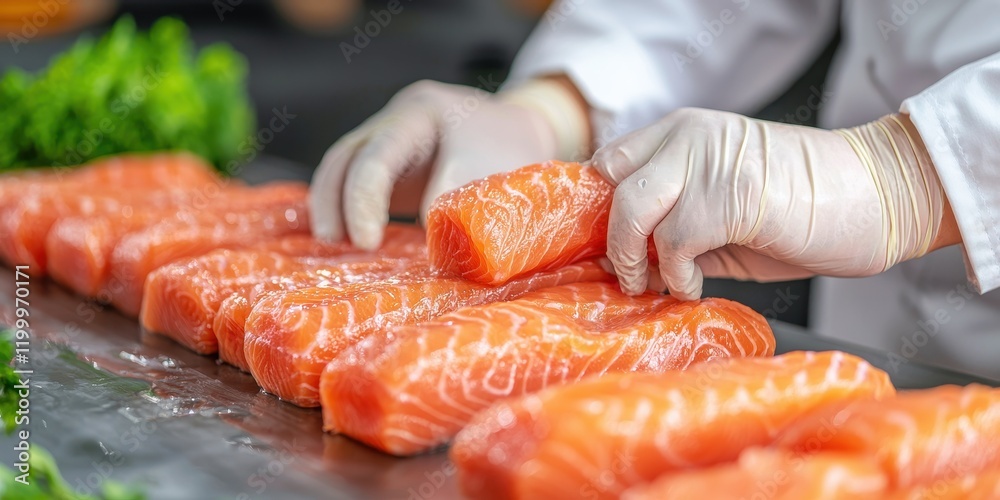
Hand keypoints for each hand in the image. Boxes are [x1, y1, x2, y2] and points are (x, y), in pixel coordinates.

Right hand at [310, 77, 589, 248]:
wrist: (519, 133)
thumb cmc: (515, 154)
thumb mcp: (500, 177)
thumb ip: (466, 205)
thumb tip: (436, 248)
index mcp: (426, 112)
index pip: (381, 153)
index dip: (366, 199)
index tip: (368, 243)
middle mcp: (398, 120)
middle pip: (349, 155)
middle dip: (339, 201)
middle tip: (343, 245)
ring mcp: (388, 139)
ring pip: (340, 166)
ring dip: (330, 205)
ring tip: (333, 243)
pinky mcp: (386, 164)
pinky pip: (349, 180)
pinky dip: (342, 208)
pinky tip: (341, 239)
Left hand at [592, 107, 949, 299]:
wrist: (881, 198)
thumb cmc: (807, 207)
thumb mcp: (726, 205)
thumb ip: (678, 219)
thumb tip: (628, 261)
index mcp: (685, 131)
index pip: (611, 160)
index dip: (603, 206)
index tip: (610, 243)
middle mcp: (689, 137)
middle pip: (612, 185)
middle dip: (612, 237)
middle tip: (626, 273)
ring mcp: (707, 164)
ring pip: (633, 213)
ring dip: (635, 259)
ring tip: (657, 284)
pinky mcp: (728, 199)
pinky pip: (672, 245)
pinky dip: (677, 277)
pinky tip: (696, 286)